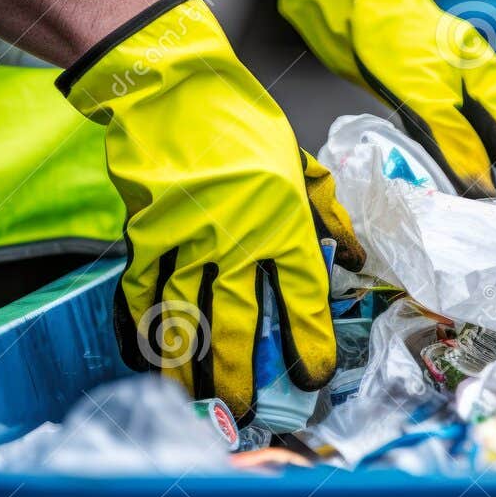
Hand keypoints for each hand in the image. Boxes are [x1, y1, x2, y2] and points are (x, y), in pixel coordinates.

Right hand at [59, 0, 345, 417]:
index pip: (304, 299)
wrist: (172, 88)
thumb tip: (353, 256)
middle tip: (244, 408)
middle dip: (241, 375)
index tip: (315, 375)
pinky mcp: (144, 236)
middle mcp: (236, 240)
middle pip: (239, 324)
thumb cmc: (240, 121)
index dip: (311, 343)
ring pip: (186, 320)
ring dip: (188, 367)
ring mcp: (186, 242)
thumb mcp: (301, 161)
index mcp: (282, 223)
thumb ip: (328, 213)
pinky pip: (142, 295)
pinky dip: (142, 329)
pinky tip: (144, 356)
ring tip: (192, 402)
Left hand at [277, 0, 495, 224]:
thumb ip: (453, 137)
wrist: (355, 2)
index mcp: (494, 86)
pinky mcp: (437, 106)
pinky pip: (469, 149)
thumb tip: (481, 188)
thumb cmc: (393, 37)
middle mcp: (486, 94)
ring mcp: (463, 99)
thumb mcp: (425, 89)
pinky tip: (477, 195)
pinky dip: (479, 175)